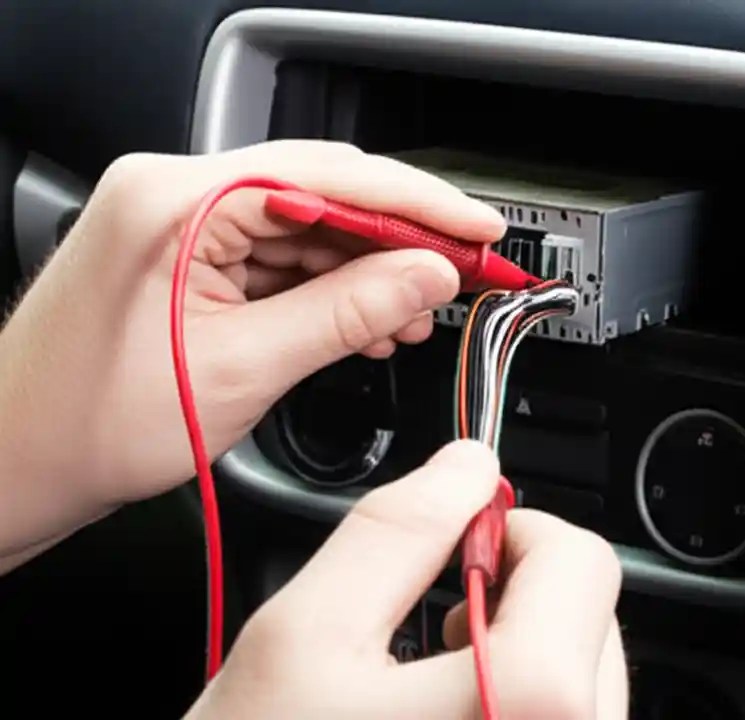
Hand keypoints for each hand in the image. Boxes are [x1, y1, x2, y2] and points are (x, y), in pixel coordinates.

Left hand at [0, 140, 504, 564]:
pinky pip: (278, 256)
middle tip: (468, 274)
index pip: (329, 175)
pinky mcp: (183, 254)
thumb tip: (426, 276)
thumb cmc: (90, 421)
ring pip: (307, 228)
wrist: (17, 461)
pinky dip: (330, 289)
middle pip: (323, 195)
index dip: (420, 203)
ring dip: (370, 271)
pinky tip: (368, 322)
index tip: (479, 231)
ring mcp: (177, 222)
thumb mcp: (245, 367)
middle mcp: (173, 194)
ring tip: (416, 317)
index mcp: (175, 201)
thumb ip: (347, 313)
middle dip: (402, 240)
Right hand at [183, 440, 626, 718]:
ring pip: (585, 684)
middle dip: (516, 601)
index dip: (509, 533)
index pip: (582, 563)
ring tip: (425, 697)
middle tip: (428, 630)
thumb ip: (395, 532)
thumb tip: (466, 470)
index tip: (454, 548)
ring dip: (519, 660)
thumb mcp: (302, 638)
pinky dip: (521, 711)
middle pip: (593, 623)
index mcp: (533, 705)